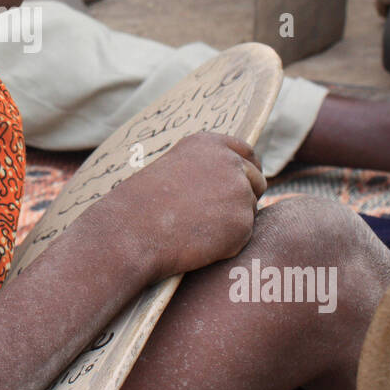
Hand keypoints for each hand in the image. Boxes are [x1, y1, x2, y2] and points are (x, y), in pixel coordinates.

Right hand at [127, 132, 266, 280]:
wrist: (132, 231)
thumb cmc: (143, 203)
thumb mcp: (174, 168)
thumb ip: (205, 168)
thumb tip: (232, 178)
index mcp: (211, 144)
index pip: (247, 153)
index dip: (249, 170)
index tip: (245, 184)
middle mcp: (230, 163)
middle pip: (257, 181)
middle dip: (245, 198)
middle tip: (218, 217)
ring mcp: (239, 192)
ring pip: (250, 211)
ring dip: (232, 223)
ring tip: (194, 229)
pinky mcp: (242, 223)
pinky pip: (243, 237)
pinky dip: (226, 245)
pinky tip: (197, 242)